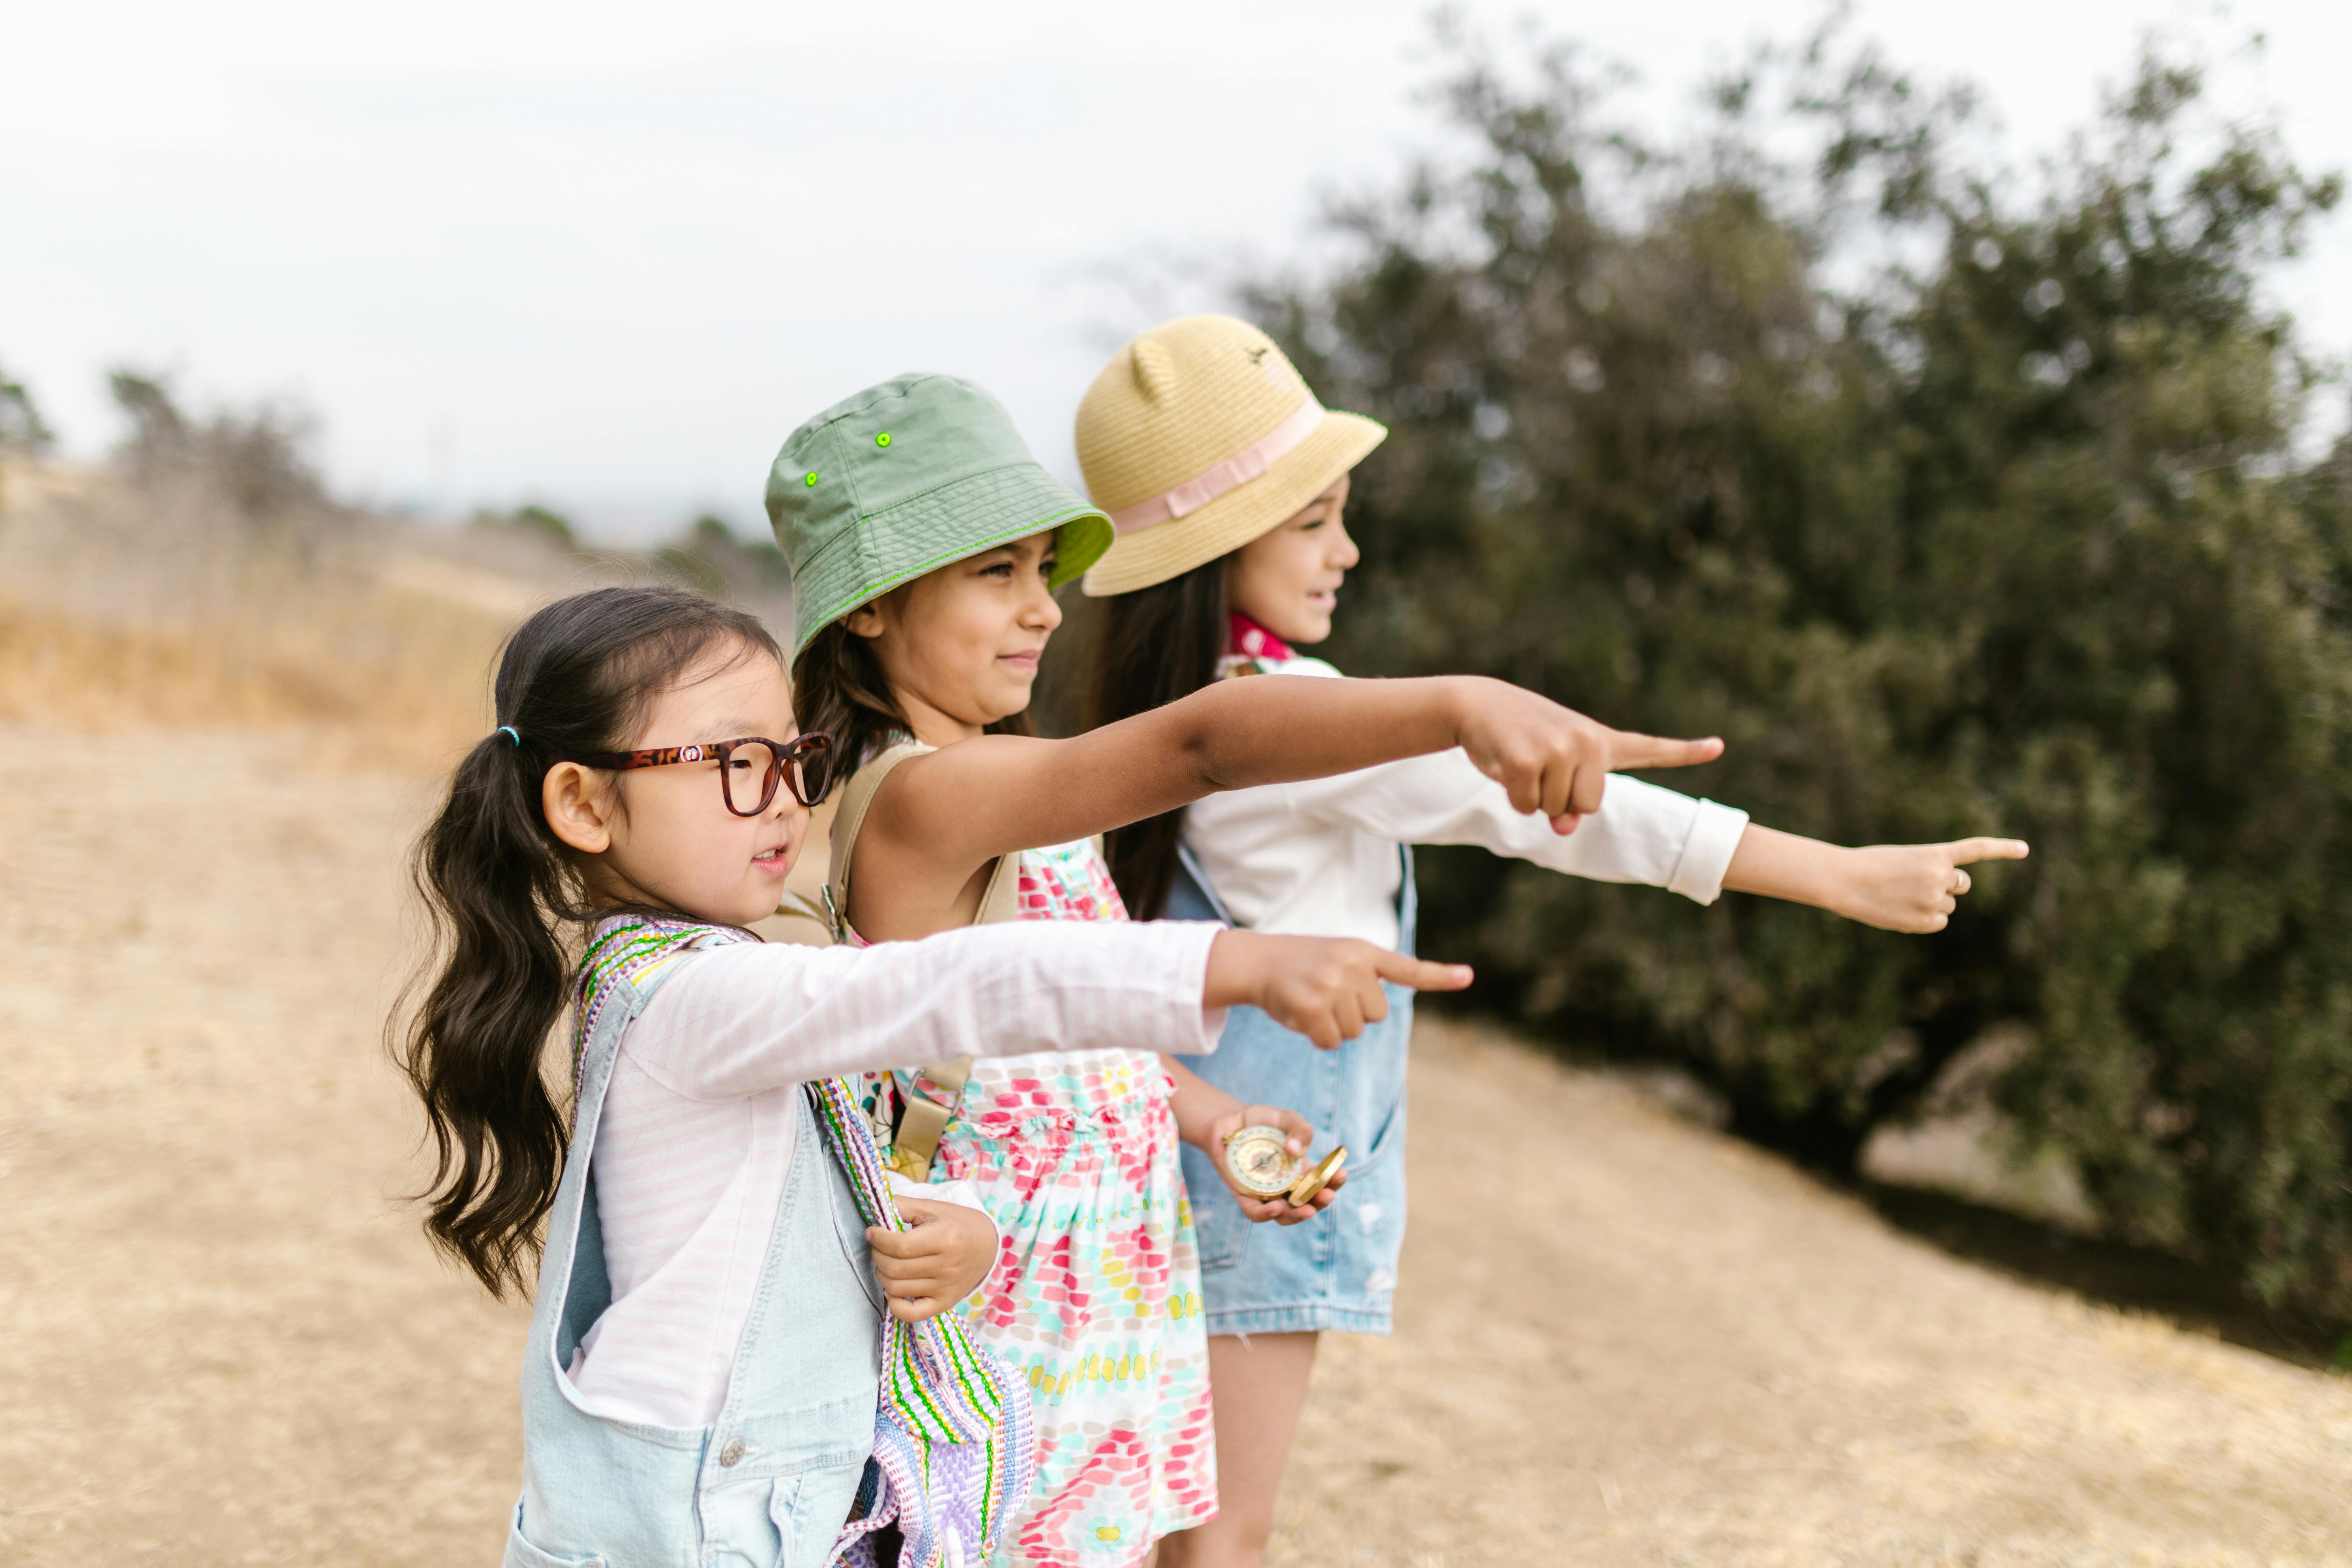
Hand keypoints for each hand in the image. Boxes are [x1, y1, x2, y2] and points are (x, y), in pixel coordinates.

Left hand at [868, 1196, 996, 1322]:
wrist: (987, 1246)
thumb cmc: (957, 1223)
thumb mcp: (933, 1208)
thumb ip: (903, 1206)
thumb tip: (875, 1212)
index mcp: (945, 1238)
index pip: (900, 1246)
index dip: (878, 1239)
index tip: (872, 1232)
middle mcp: (947, 1266)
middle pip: (895, 1268)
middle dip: (877, 1255)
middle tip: (878, 1246)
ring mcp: (945, 1288)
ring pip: (897, 1289)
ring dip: (882, 1275)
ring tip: (886, 1262)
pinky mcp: (944, 1303)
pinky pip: (911, 1314)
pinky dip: (895, 1305)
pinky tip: (893, 1290)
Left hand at [1204, 1104, 1345, 1225]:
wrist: (1230, 1123)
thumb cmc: (1263, 1123)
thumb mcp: (1286, 1119)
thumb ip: (1299, 1129)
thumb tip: (1296, 1151)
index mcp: (1303, 1171)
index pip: (1323, 1183)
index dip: (1334, 1182)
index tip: (1341, 1174)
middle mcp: (1287, 1187)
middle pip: (1308, 1204)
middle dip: (1319, 1203)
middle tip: (1326, 1196)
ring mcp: (1267, 1194)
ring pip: (1285, 1216)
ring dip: (1296, 1215)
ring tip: (1305, 1209)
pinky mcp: (1245, 1196)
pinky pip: (1255, 1213)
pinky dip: (1266, 1215)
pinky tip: (1274, 1208)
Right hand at [1205, 931, 1472, 1049]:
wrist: (1257, 961)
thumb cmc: (1300, 966)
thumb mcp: (1337, 957)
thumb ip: (1363, 977)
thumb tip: (1375, 1014)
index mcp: (1363, 951)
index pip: (1407, 967)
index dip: (1439, 976)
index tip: (1468, 977)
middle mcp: (1352, 965)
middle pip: (1376, 1015)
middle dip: (1354, 1014)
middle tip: (1327, 996)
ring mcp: (1333, 985)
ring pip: (1355, 1031)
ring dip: (1335, 1027)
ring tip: (1312, 1003)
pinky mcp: (1314, 1006)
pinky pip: (1331, 1041)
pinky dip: (1319, 1038)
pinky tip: (1302, 1017)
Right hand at [1448, 677, 1723, 829]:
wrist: (1477, 704)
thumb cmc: (1519, 737)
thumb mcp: (1553, 766)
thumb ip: (1571, 798)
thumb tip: (1564, 827)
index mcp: (1600, 740)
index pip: (1649, 746)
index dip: (1685, 751)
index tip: (1718, 747)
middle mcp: (1586, 741)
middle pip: (1586, 807)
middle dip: (1559, 800)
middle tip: (1540, 769)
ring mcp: (1559, 748)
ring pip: (1554, 810)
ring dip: (1533, 796)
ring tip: (1522, 762)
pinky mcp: (1528, 759)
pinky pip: (1527, 806)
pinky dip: (1513, 797)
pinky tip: (1505, 766)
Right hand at [1831, 837, 2030, 932]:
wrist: (1844, 880)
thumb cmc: (1869, 866)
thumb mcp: (1905, 860)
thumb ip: (1930, 873)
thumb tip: (1944, 903)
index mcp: (1935, 855)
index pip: (1976, 850)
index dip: (2002, 849)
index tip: (2025, 849)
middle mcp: (1940, 876)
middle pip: (1960, 885)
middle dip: (1947, 886)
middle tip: (1917, 884)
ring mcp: (1934, 900)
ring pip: (1948, 906)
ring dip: (1931, 903)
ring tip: (1900, 897)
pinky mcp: (1925, 921)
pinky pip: (1938, 922)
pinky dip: (1925, 919)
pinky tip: (1901, 912)